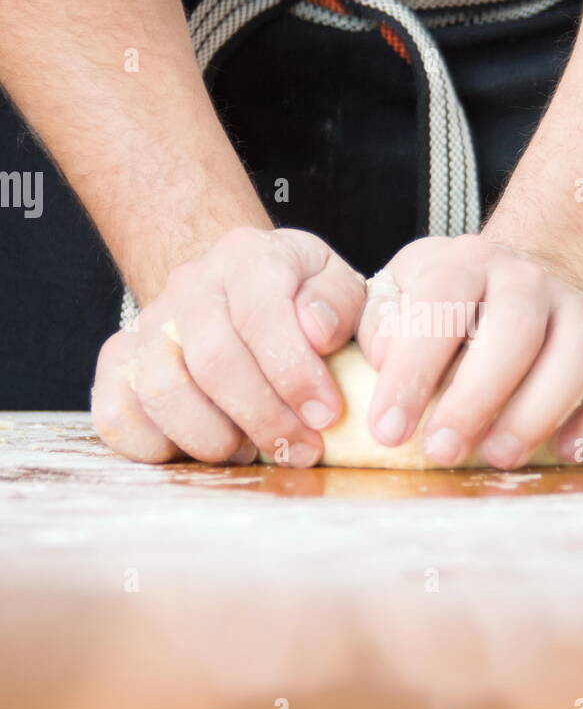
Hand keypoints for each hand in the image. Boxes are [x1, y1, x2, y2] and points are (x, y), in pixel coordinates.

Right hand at [92, 228, 365, 463]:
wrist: (240, 293)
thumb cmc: (300, 303)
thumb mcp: (339, 290)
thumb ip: (338, 304)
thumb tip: (316, 332)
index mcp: (248, 257)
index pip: (262, 316)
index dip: (295, 375)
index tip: (325, 415)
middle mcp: (190, 285)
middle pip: (213, 361)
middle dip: (263, 418)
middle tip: (299, 449)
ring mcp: (147, 323)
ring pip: (161, 392)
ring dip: (213, 439)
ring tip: (248, 449)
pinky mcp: (119, 361)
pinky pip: (117, 414)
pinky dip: (155, 447)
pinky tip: (199, 451)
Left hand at [357, 233, 582, 467]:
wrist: (526, 282)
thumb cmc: (447, 308)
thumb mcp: (400, 295)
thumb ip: (380, 323)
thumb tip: (381, 361)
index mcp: (466, 263)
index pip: (439, 306)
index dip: (412, 371)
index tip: (388, 430)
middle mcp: (529, 279)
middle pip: (514, 332)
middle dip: (475, 398)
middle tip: (442, 451)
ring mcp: (581, 308)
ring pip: (577, 353)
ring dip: (538, 411)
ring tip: (499, 457)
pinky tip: (572, 450)